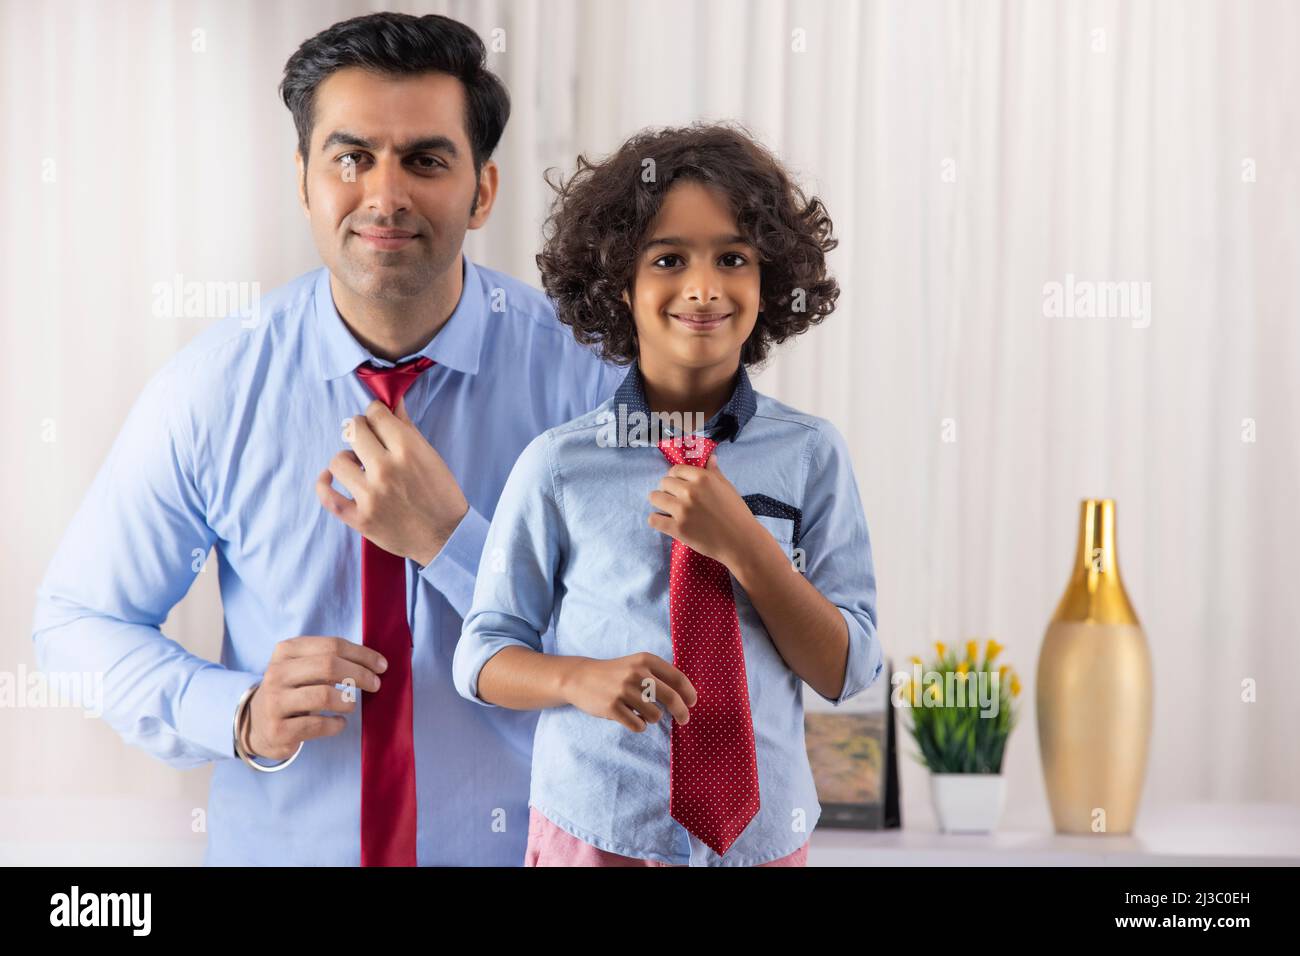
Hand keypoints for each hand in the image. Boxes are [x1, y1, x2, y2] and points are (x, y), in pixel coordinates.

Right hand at [244, 636, 387, 759]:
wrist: (255, 723)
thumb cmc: (291, 690)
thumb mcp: (303, 667)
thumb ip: (331, 660)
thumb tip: (374, 662)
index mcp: (286, 651)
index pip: (332, 645)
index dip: (362, 654)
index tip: (381, 665)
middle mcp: (277, 673)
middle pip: (328, 665)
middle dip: (360, 674)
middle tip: (375, 684)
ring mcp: (275, 702)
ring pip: (323, 695)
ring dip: (347, 700)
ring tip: (351, 704)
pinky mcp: (278, 730)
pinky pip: (317, 725)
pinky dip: (336, 724)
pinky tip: (339, 723)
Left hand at [316, 397, 468, 565]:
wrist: (446, 537)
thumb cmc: (442, 494)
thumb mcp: (430, 456)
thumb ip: (407, 427)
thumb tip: (393, 401)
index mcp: (407, 449)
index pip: (376, 414)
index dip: (377, 414)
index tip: (379, 421)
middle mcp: (385, 469)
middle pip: (354, 430)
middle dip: (361, 431)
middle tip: (369, 441)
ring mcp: (370, 495)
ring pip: (338, 460)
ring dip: (347, 459)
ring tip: (359, 465)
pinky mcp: (359, 518)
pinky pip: (328, 497)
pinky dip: (324, 484)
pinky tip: (330, 477)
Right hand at [561, 653, 696, 731]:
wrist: (580, 677)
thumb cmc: (615, 673)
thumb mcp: (636, 665)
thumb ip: (659, 675)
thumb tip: (686, 696)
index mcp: (645, 660)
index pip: (677, 678)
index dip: (689, 693)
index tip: (692, 703)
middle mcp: (636, 673)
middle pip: (671, 698)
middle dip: (682, 712)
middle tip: (684, 720)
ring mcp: (623, 691)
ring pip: (655, 715)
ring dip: (653, 719)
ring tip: (642, 713)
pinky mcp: (612, 707)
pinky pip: (638, 725)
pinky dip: (639, 725)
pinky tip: (631, 718)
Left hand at [646, 454, 762, 568]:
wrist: (741, 541)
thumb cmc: (737, 513)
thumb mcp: (727, 488)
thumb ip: (714, 472)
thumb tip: (710, 457)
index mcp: (702, 478)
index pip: (675, 470)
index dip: (676, 477)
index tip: (679, 485)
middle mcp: (690, 491)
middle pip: (663, 483)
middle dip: (668, 490)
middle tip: (676, 499)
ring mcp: (682, 510)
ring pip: (654, 498)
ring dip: (659, 502)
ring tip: (667, 509)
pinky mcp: (677, 529)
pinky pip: (653, 519)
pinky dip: (656, 519)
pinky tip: (664, 521)